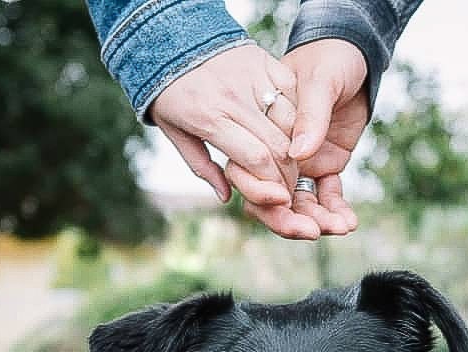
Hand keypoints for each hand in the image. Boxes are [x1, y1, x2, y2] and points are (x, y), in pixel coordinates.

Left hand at [150, 43, 298, 208]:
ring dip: (296, 147)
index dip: (272, 183)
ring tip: (292, 162)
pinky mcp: (264, 61)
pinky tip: (292, 131)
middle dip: (288, 173)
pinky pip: (292, 93)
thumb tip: (226, 196)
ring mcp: (252, 77)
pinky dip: (297, 116)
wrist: (171, 38)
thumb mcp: (175, 133)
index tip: (279, 197)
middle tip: (290, 185)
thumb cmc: (170, 92)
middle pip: (278, 145)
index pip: (256, 158)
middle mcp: (234, 97)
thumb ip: (201, 166)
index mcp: (210, 118)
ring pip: (290, 121)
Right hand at [243, 39, 369, 238]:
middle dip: (291, 221)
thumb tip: (298, 153)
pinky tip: (349, 221)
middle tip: (314, 231)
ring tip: (342, 226)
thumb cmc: (331, 58)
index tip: (284, 200)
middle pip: (273, 201)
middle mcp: (277, 154)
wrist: (356, 55)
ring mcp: (301, 164)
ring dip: (320, 221)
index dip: (262, 194)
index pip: (250, 174)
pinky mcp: (325, 167)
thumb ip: (308, 116)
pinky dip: (338, 211)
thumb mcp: (320, 80)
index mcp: (263, 132)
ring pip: (302, 206)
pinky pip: (328, 197)